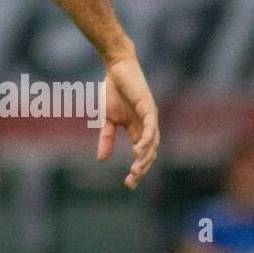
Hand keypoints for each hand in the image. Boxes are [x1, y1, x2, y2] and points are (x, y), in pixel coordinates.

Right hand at [96, 52, 159, 189]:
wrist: (116, 67)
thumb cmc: (113, 91)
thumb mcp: (107, 119)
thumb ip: (106, 139)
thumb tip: (101, 160)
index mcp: (138, 129)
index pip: (141, 154)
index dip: (137, 169)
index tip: (128, 184)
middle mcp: (148, 126)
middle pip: (150, 153)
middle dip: (142, 168)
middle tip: (131, 181)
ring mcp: (150, 117)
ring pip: (152, 144)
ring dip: (145, 158)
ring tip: (136, 170)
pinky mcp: (149, 108)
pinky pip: (150, 129)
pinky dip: (146, 141)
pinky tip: (138, 150)